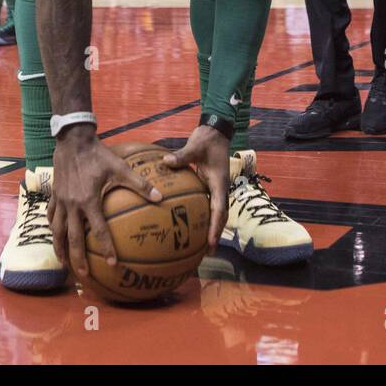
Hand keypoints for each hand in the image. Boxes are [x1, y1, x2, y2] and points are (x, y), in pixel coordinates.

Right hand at [51, 128, 162, 276]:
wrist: (73, 141)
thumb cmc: (98, 154)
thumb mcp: (120, 167)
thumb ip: (139, 184)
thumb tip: (160, 196)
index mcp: (88, 201)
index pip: (98, 231)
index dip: (106, 248)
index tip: (113, 264)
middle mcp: (72, 205)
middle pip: (72, 238)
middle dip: (78, 258)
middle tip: (83, 275)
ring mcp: (60, 201)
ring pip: (57, 231)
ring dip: (60, 248)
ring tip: (64, 263)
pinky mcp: (54, 195)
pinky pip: (51, 216)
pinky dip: (53, 228)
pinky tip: (56, 235)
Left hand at [162, 125, 231, 250]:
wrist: (216, 132)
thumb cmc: (207, 140)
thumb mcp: (194, 146)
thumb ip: (181, 156)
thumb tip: (165, 161)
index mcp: (219, 183)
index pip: (219, 210)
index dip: (215, 227)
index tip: (210, 242)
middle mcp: (220, 188)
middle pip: (220, 217)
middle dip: (215, 234)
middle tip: (208, 252)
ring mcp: (216, 188)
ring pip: (216, 213)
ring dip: (212, 228)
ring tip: (203, 246)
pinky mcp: (210, 186)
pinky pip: (209, 205)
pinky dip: (204, 217)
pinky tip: (193, 224)